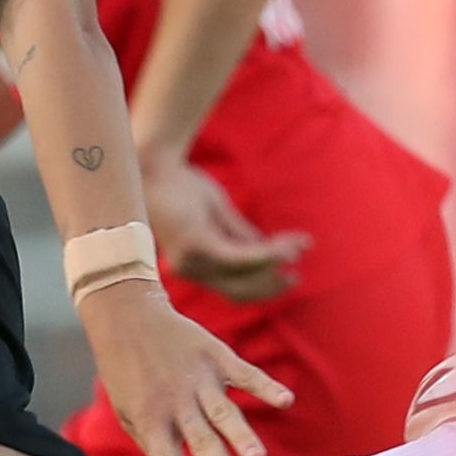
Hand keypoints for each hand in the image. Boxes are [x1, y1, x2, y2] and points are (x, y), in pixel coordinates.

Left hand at [80, 279, 290, 455]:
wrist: (126, 315)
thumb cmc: (126, 372)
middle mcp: (176, 401)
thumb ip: (152, 441)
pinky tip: (285, 401)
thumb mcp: (126, 410)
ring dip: (241, 435)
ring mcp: (199, 378)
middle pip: (201, 439)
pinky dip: (265, 386)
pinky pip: (244, 374)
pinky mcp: (216, 356)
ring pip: (224, 411)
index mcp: (151, 418)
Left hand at [143, 154, 309, 303]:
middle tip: (298, 275)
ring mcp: (192, 261)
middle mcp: (190, 270)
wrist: (155, 164)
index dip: (265, 285)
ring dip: (276, 262)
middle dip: (272, 285)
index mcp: (193, 266)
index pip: (234, 288)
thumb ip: (242, 235)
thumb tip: (272, 253)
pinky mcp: (198, 246)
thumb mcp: (219, 214)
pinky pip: (241, 257)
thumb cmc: (182, 186)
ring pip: (245, 273)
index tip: (291, 274)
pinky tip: (286, 246)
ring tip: (300, 246)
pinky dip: (267, 254)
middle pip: (241, 291)